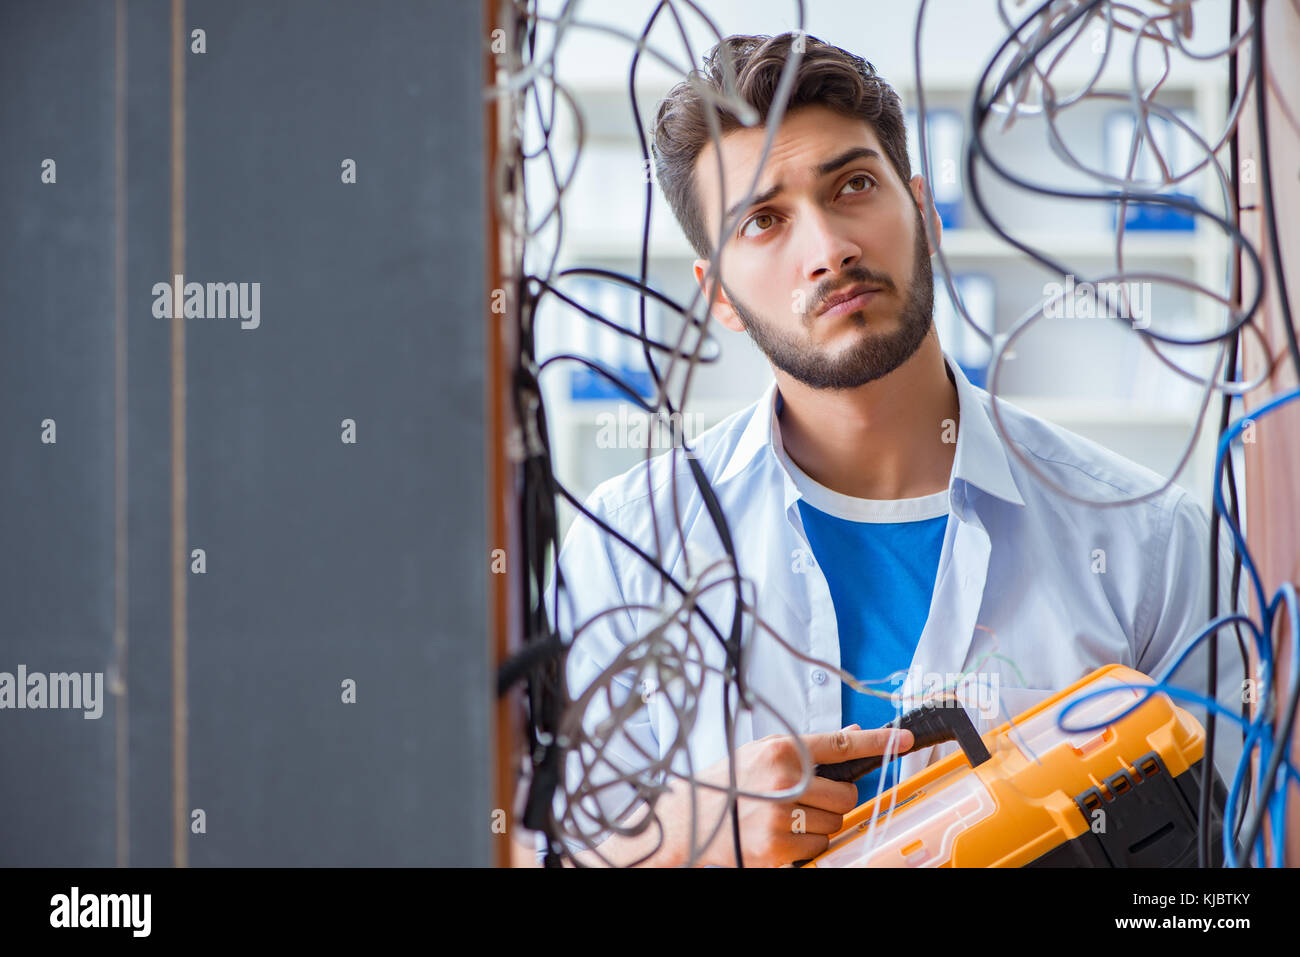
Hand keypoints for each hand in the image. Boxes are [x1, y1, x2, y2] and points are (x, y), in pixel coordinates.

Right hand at [651, 723, 913, 866]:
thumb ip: (804, 748)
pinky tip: (782, 832)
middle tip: (809, 797)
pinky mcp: (778, 846)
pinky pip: (820, 846)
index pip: (841, 744)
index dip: (876, 742)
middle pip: (846, 794)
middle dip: (836, 799)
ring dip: (820, 822)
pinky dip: (808, 843)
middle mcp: (785, 780)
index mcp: (781, 749)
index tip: (901, 740)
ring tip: (787, 814)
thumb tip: (850, 735)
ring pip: (835, 822)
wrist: (690, 819)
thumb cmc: (726, 782)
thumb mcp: (761, 752)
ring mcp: (782, 815)